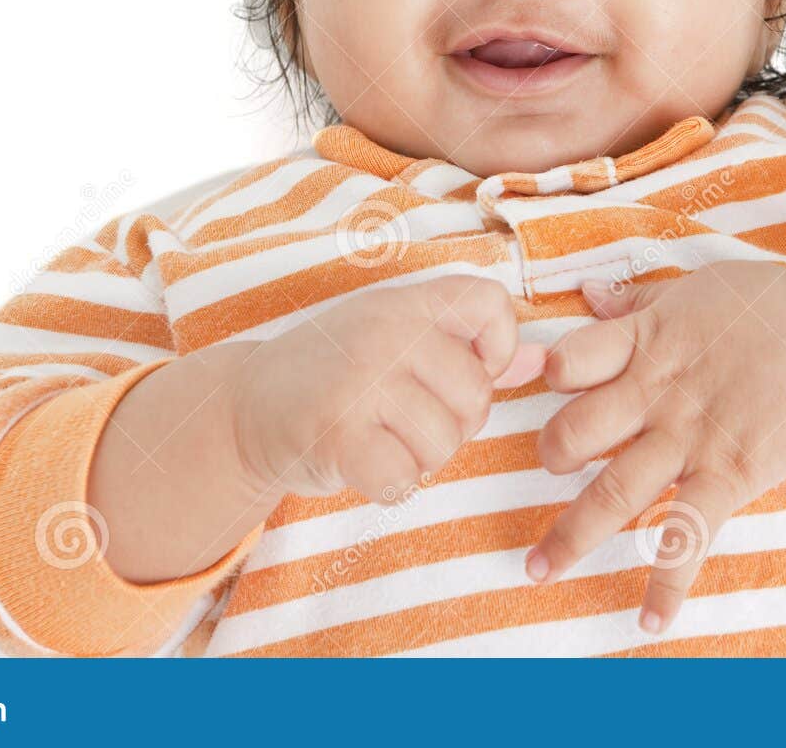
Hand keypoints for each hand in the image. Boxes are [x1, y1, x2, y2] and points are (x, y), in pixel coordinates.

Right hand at [231, 275, 545, 502]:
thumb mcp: (400, 341)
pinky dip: (390, 484)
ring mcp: (360, 380)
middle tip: (407, 419)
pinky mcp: (336, 432)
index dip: (500, 345)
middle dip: (455, 424)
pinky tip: (364, 463)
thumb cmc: (337, 373)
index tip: (473, 367)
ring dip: (421, 459)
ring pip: (443, 442)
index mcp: (408, 301)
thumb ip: (468, 350)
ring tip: (383, 438)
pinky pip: (403, 477)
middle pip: (476, 394)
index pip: (490, 303)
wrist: (244, 405)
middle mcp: (386, 330)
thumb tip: (541, 361)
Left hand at [527, 260, 785, 633]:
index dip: (549, 376)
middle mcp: (656, 394)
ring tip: (538, 569)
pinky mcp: (729, 477)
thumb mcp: (691, 290)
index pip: (570, 361)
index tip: (542, 390)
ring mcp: (690, 439)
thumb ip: (634, 301)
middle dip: (548, 456)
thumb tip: (587, 294)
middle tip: (543, 469)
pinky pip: (689, 538)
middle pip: (576, 432)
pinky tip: (648, 621)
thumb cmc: (766, 304)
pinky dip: (667, 584)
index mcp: (643, 343)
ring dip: (571, 535)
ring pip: (615, 493)